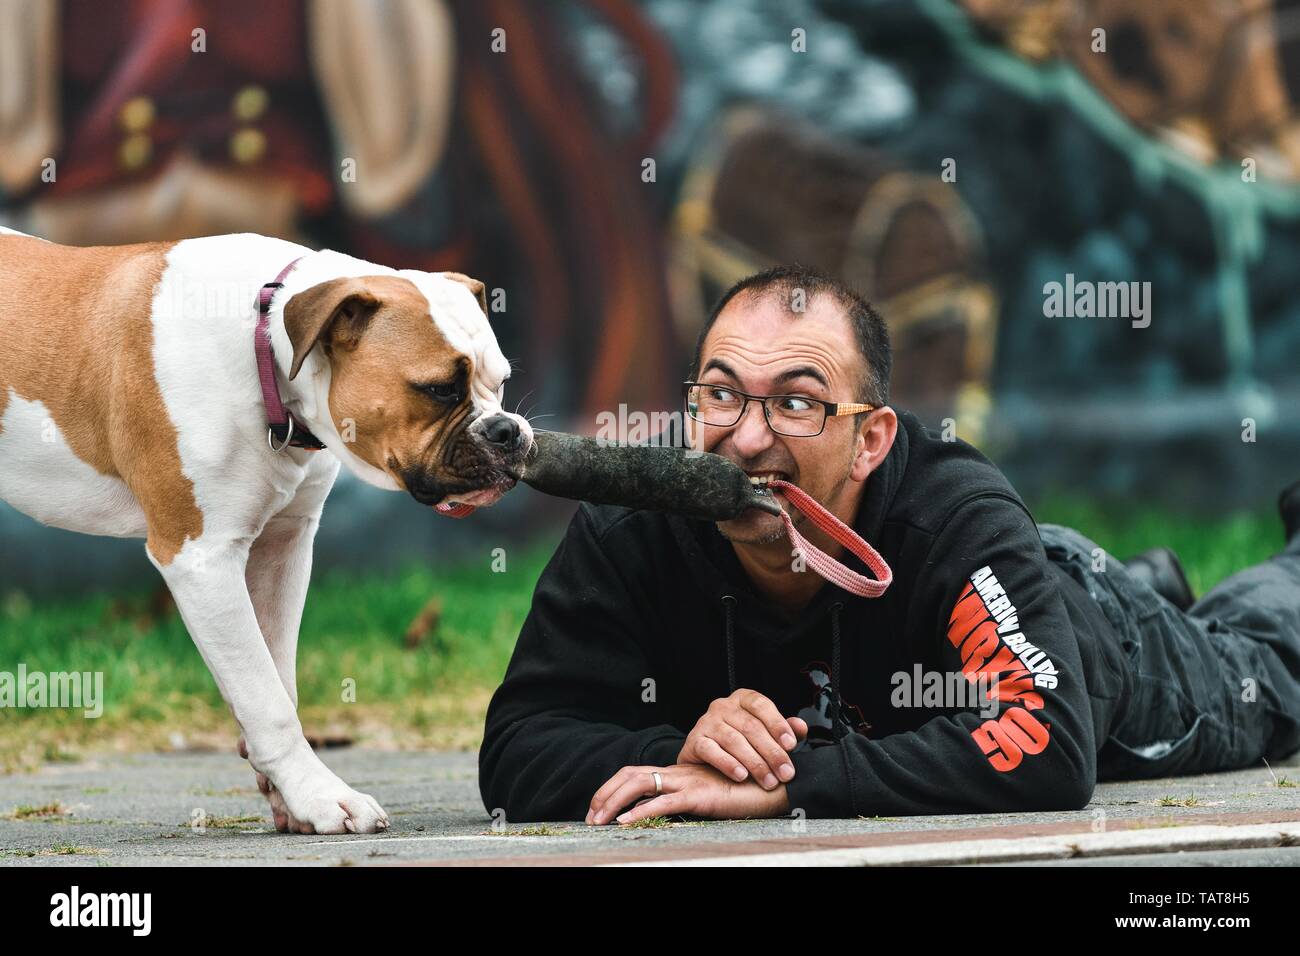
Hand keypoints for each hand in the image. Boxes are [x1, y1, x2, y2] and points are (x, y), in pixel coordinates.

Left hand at [586, 763, 789, 825]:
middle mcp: (680, 773)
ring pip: (640, 783)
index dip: (614, 786)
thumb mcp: (712, 797)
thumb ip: (690, 800)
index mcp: (681, 773)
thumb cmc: (747, 792)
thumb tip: (666, 812)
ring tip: (598, 820)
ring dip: (614, 801)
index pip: (638, 772)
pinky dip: (641, 812)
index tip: (599, 807)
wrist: (775, 785)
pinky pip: (664, 802)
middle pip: (631, 774)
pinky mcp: (699, 795)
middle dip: (605, 793)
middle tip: (590, 816)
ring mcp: (689, 783)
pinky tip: (625, 823)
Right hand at [677, 689, 807, 788]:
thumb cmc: (740, 743)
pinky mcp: (695, 740)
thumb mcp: (764, 734)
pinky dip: (728, 764)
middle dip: (772, 752)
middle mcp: (723, 706)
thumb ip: (783, 730)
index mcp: (742, 699)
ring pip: (733, 740)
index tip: (791, 744)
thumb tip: (801, 727)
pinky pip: (711, 751)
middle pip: (750, 726)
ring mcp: (706, 722)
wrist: (704, 757)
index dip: (777, 724)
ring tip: (768, 780)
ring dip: (754, 763)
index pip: (761, 705)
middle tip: (785, 773)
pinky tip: (741, 775)